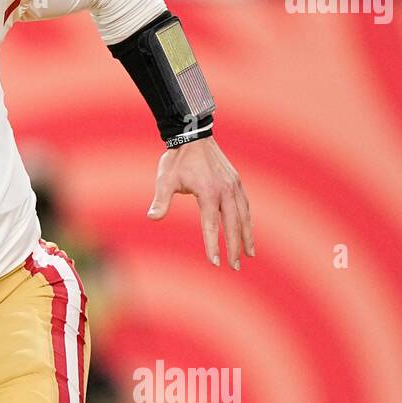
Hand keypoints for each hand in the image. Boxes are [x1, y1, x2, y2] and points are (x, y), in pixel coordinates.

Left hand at [147, 138, 254, 269]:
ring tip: (249, 254)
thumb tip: (152, 217)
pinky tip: (247, 229)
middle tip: (235, 267)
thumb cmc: (177, 160)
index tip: (215, 263)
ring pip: (243, 216)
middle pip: (233, 225)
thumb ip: (161, 200)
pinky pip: (244, 204)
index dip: (213, 245)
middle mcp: (225, 191)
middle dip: (235, 247)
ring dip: (246, 236)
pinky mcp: (236, 181)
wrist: (193, 136)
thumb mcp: (165, 180)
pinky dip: (247, 219)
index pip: (211, 226)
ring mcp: (233, 185)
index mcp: (208, 193)